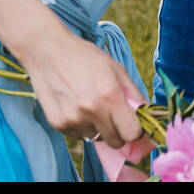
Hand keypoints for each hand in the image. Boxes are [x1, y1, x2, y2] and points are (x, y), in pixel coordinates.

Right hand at [16, 28, 144, 147]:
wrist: (48, 51)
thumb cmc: (85, 57)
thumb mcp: (116, 68)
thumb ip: (133, 93)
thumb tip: (144, 114)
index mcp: (110, 95)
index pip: (131, 133)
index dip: (135, 130)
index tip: (132, 123)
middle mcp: (92, 110)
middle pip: (115, 142)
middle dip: (118, 132)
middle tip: (112, 116)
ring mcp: (73, 119)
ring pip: (96, 138)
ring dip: (98, 128)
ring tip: (89, 105)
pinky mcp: (58, 124)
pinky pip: (78, 136)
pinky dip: (81, 126)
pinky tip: (75, 106)